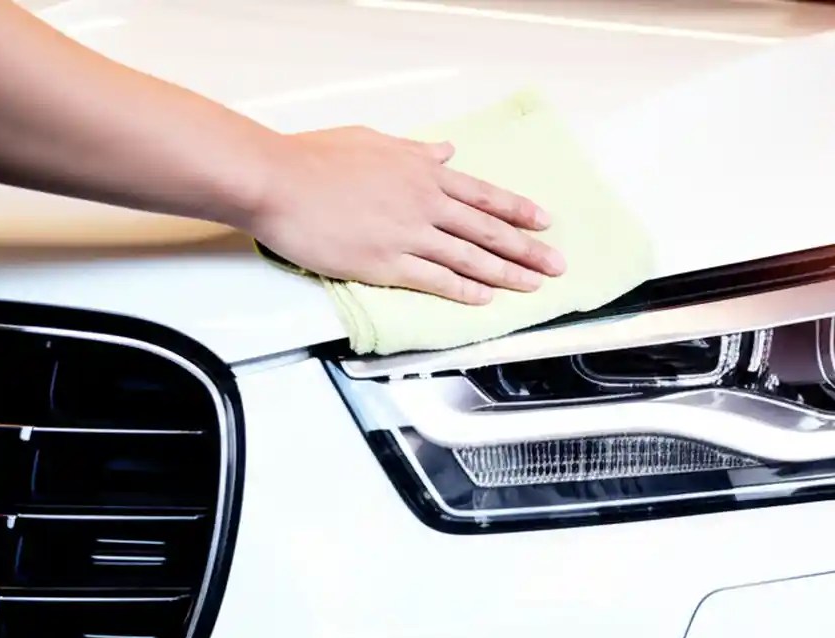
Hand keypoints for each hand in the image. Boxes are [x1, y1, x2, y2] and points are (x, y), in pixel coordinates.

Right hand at [245, 126, 564, 303]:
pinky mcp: (385, 264)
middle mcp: (425, 204)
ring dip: (507, 274)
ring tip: (534, 286)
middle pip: (488, 231)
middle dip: (528, 249)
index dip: (518, 211)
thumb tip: (446, 151)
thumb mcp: (374, 141)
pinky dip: (465, 290)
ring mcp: (407, 235)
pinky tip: (486, 300)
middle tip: (557, 264)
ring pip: (470, 259)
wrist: (277, 180)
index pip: (484, 195)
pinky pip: (435, 280)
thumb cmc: (316, 157)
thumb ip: (416, 151)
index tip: (543, 223)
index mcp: (423, 173)